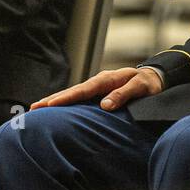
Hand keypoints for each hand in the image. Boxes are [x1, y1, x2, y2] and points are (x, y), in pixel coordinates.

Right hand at [30, 66, 162, 111]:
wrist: (155, 78)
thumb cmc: (149, 84)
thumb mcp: (141, 87)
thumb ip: (124, 94)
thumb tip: (105, 105)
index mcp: (106, 79)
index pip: (82, 90)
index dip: (66, 98)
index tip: (50, 105)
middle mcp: (98, 83)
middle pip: (71, 92)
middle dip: (52, 99)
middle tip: (33, 108)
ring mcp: (96, 88)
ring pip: (72, 95)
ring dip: (55, 102)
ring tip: (37, 109)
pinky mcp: (98, 94)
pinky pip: (79, 99)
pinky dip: (66, 104)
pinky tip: (56, 111)